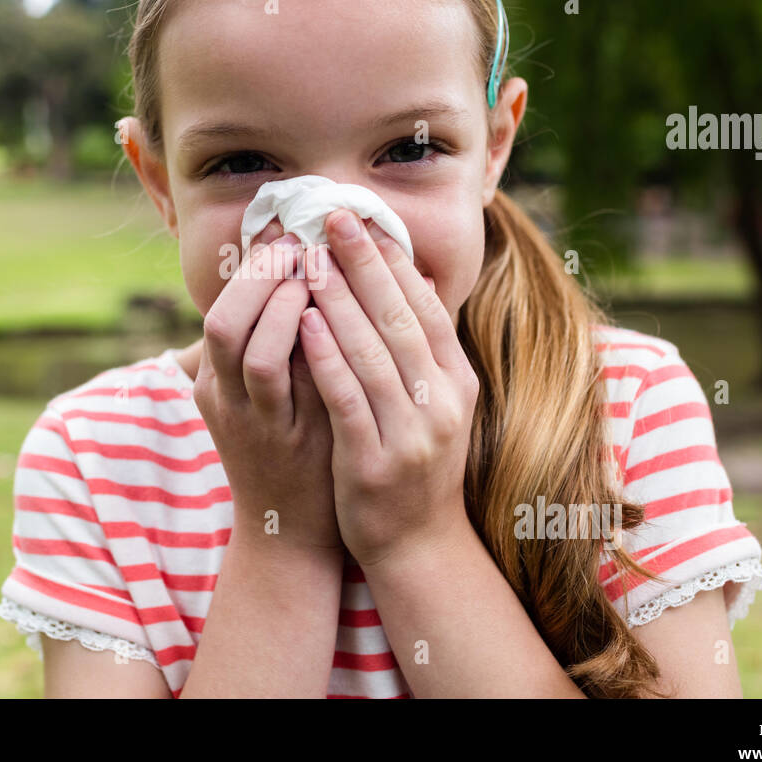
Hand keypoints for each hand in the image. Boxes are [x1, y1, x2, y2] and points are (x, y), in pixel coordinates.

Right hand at [192, 219, 343, 555]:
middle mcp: (221, 393)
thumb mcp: (280, 389)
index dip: (255, 263)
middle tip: (302, 239)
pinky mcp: (273, 437)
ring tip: (312, 266)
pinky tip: (323, 314)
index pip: (223, 303)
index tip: (292, 229)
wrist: (291, 529)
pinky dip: (294, 338)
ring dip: (274, 297)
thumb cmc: (297, 445)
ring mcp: (243, 417)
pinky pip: (274, 378)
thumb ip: (285, 339)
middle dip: (261, 272)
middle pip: (223, 314)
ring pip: (241, 341)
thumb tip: (318, 274)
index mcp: (218, 376)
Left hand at [296, 209, 481, 566]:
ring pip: (372, 352)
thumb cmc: (415, 460)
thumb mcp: (435, 401)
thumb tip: (411, 278)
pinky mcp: (374, 462)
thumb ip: (423, 347)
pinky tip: (304, 322)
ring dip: (339, 299)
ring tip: (311, 257)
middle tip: (333, 217)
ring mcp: (412, 433)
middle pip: (399, 318)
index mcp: (457, 381)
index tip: (364, 218)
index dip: (393, 259)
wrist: (417, 545)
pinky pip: (348, 398)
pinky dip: (327, 356)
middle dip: (364, 262)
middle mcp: (442, 402)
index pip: (425, 306)